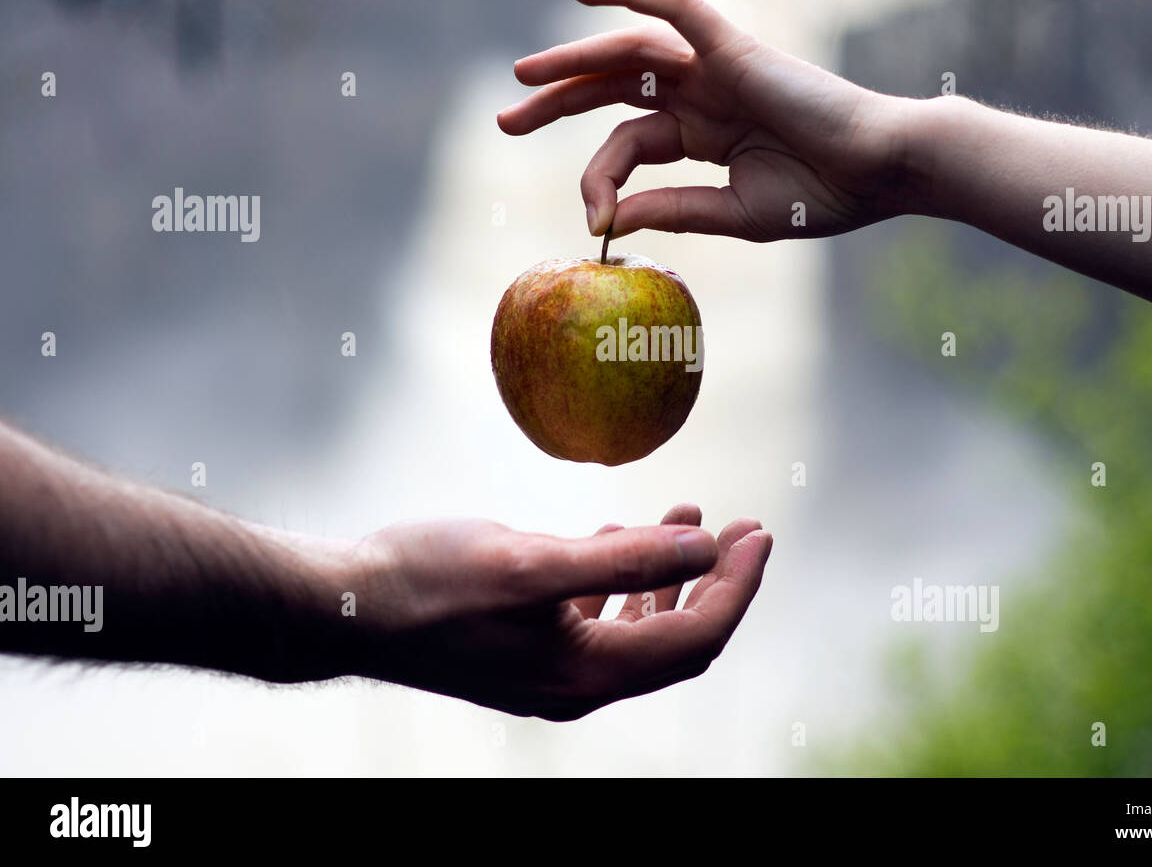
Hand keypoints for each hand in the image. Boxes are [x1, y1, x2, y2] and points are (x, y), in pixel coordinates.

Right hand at [335, 504, 771, 720]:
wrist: (343, 607)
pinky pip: (599, 623)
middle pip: (677, 641)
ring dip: (672, 575)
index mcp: (587, 673)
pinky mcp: (525, 651)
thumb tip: (706, 545)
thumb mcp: (534, 562)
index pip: (695, 638)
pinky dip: (623, 582)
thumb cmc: (430, 581)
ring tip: (689, 513)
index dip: (737, 586)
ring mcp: (550, 672)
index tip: (761, 532)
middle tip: (744, 527)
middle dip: (716, 581)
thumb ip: (626, 561)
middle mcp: (577, 685)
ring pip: (639, 630)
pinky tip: (618, 537)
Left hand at [497, 0, 922, 241]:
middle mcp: (703, 97)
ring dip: (572, 58)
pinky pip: (675, 8)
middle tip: (504, 119)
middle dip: (555, 103)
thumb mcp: (734, 214)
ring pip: (629, 54)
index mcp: (704, 137)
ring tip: (522, 76)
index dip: (599, 179)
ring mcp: (717, 68)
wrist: (882, 172)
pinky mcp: (735, 47)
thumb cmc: (822, 197)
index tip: (590, 219)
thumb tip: (607, 220)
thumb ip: (672, 210)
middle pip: (612, 91)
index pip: (629, 146)